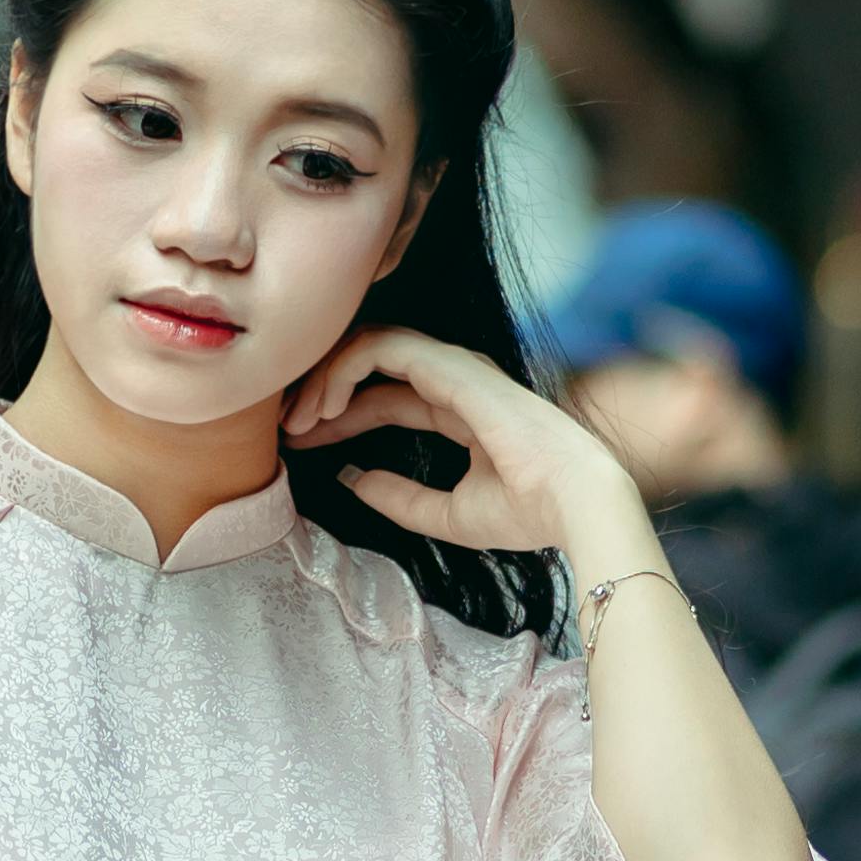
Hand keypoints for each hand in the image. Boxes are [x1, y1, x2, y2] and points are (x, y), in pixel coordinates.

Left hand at [284, 326, 636, 580]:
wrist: (573, 505)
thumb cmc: (527, 512)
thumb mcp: (445, 514)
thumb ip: (398, 497)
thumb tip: (350, 480)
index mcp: (459, 410)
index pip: (384, 400)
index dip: (338, 417)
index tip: (301, 443)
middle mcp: (455, 381)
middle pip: (371, 368)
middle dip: (321, 391)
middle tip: (287, 427)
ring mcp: (455, 368)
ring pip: (371, 345)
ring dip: (327, 376)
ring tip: (299, 418)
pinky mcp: (452, 365)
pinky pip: (383, 347)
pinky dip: (345, 368)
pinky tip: (325, 405)